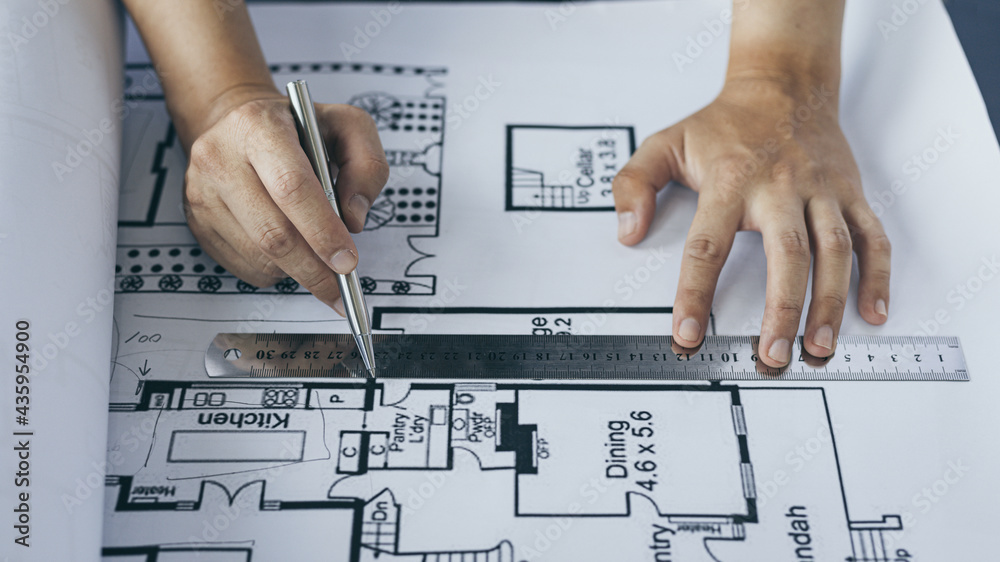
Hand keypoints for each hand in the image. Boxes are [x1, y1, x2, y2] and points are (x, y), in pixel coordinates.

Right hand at [182, 89, 388, 313]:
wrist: (239, 127)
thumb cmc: (297, 129)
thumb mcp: (346, 126)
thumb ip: (366, 165)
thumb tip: (354, 219)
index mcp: (258, 127)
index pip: (291, 187)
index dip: (323, 231)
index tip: (347, 261)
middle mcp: (220, 157)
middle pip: (273, 233)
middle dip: (314, 269)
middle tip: (342, 286)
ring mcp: (202, 193)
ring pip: (259, 256)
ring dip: (297, 272)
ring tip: (320, 265)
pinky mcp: (197, 222)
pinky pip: (244, 266)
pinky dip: (276, 272)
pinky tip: (290, 254)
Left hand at [613, 74, 890, 366]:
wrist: (784, 83)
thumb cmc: (725, 123)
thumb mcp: (665, 143)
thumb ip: (634, 184)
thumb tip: (627, 231)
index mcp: (731, 181)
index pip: (707, 246)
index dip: (696, 295)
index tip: (688, 336)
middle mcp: (781, 188)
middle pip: (787, 255)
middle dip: (782, 311)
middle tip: (773, 356)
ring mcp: (821, 191)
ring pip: (835, 252)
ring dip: (830, 304)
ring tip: (818, 349)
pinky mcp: (850, 194)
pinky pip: (873, 237)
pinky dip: (878, 276)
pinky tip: (874, 312)